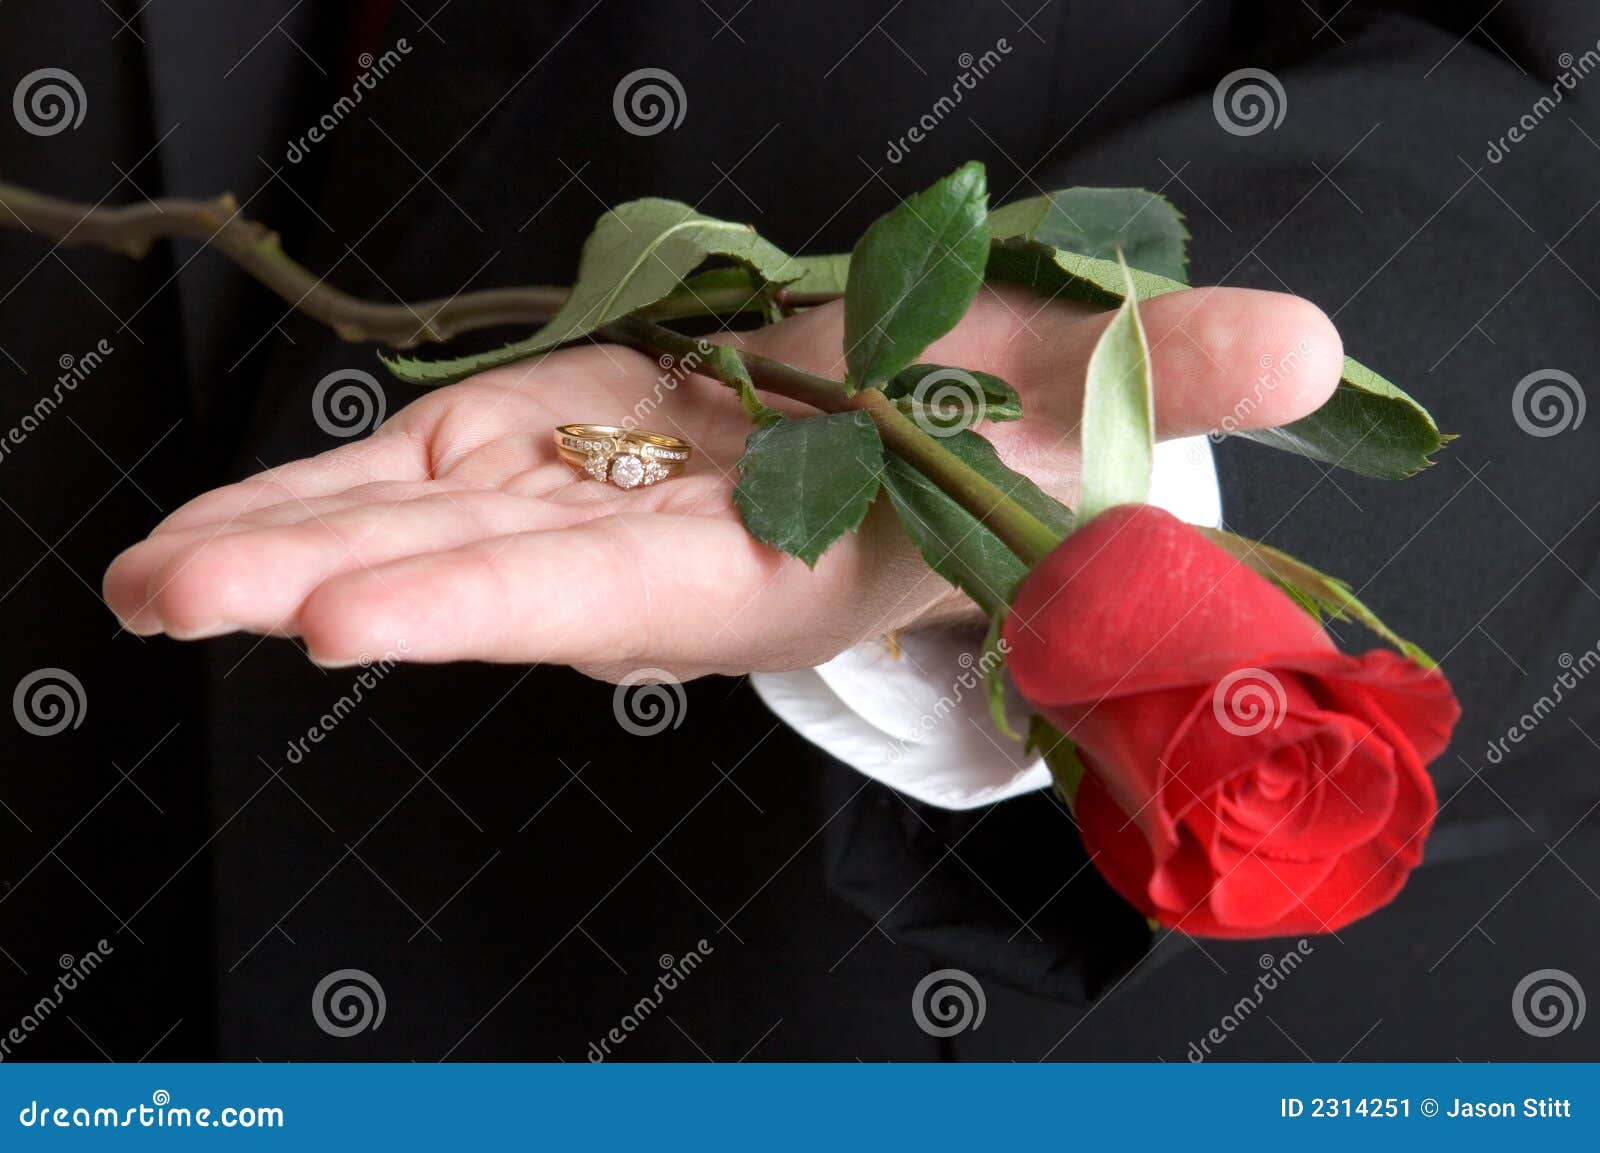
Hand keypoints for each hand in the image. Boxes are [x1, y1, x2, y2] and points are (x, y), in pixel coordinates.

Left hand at [102, 286, 1340, 679]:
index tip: (351, 623)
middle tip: (170, 599)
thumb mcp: (1081, 390)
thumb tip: (1302, 347)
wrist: (920, 438)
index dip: (497, 600)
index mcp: (769, 547)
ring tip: (149, 578)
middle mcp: (662, 539)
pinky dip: (330, 492)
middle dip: (329, 585)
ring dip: (286, 547)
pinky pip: (429, 473)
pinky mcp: (556, 443)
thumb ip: (1164, 374)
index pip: (620, 584)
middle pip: (481, 570)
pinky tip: (231, 519)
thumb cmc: (1002, 430)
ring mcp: (593, 490)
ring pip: (427, 528)